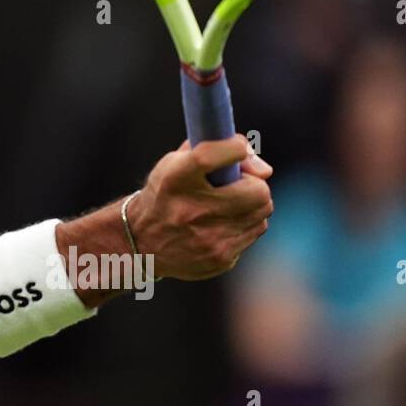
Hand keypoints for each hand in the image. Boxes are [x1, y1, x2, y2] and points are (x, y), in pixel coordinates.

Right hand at [128, 136, 272, 280]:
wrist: (141, 241)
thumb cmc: (165, 194)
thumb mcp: (174, 164)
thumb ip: (214, 150)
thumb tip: (264, 169)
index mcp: (174, 180)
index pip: (208, 157)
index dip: (233, 148)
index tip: (238, 147)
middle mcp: (191, 210)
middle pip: (257, 192)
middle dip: (255, 185)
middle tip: (240, 184)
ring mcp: (209, 238)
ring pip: (261, 214)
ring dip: (251, 206)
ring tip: (228, 205)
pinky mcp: (221, 258)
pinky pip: (253, 233)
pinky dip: (244, 225)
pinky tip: (222, 224)